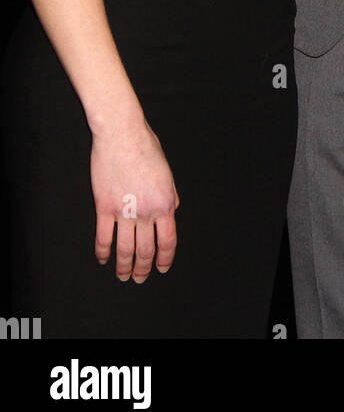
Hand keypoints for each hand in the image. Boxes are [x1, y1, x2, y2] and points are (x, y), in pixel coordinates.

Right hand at [90, 120, 179, 281]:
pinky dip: (103, 252)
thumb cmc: (146, 146)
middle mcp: (146, 211)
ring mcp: (124, 211)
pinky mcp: (104, 207)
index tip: (161, 268)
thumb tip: (173, 209)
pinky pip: (104, 237)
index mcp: (165, 203)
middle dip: (144, 268)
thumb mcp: (167, 171)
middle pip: (146, 250)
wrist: (122, 133)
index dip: (165, 259)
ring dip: (124, 267)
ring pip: (125, 249)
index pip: (168, 241)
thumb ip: (171, 194)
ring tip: (123, 276)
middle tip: (140, 278)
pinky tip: (103, 259)